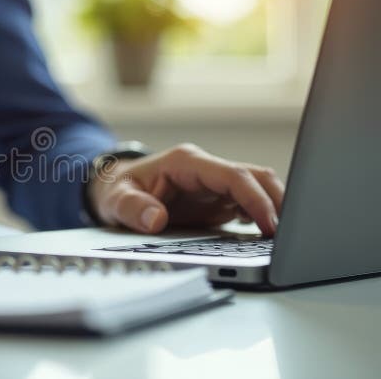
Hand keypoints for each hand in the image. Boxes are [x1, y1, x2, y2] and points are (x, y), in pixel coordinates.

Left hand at [88, 144, 283, 235]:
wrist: (113, 188)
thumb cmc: (117, 190)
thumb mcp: (115, 200)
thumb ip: (132, 208)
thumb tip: (155, 220)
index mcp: (186, 163)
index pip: (233, 175)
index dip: (256, 199)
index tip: (271, 224)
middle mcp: (205, 170)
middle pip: (256, 177)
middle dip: (278, 202)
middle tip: (291, 237)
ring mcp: (214, 184)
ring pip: (258, 188)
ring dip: (275, 209)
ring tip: (286, 241)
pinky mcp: (217, 199)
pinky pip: (249, 204)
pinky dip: (263, 218)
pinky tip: (268, 239)